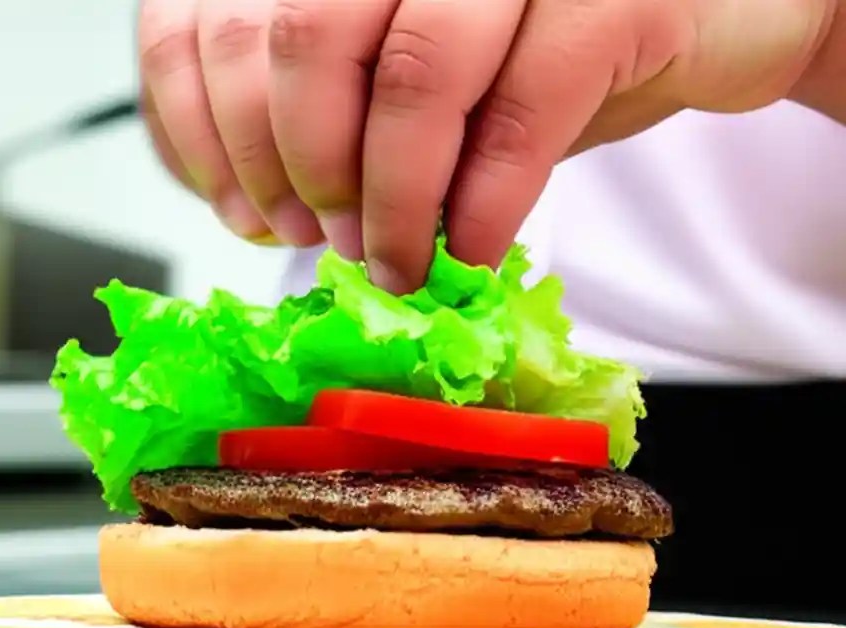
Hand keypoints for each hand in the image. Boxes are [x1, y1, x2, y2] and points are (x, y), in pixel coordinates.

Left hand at [137, 0, 838, 292]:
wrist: (728, 11)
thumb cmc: (562, 43)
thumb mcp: (440, 77)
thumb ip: (361, 116)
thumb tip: (282, 205)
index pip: (253, 21)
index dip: (236, 130)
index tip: (263, 212)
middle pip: (309, 36)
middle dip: (307, 164)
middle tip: (330, 241)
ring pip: (415, 78)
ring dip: (394, 202)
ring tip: (399, 266)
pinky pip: (521, 115)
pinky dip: (485, 204)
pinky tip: (472, 248)